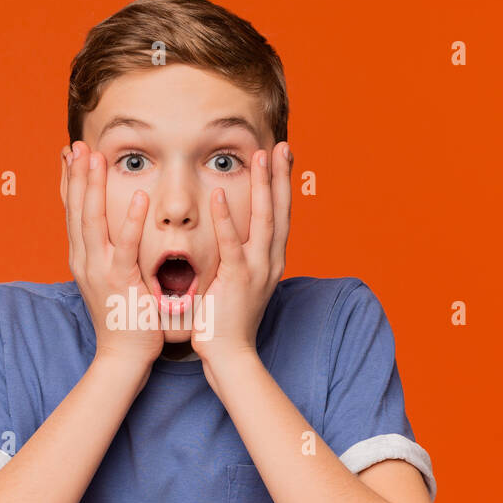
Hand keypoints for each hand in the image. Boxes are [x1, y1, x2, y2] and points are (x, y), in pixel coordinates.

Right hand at [62, 140, 162, 367]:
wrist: (123, 356)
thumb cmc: (125, 319)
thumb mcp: (111, 281)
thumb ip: (110, 255)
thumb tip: (112, 235)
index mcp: (83, 259)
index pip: (72, 213)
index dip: (69, 182)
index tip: (69, 155)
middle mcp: (85, 261)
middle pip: (76, 209)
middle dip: (75, 175)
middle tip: (76, 145)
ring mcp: (100, 271)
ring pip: (92, 221)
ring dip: (93, 187)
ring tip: (95, 158)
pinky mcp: (121, 283)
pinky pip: (126, 247)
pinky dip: (131, 221)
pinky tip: (137, 197)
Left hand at [192, 142, 291, 367]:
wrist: (229, 355)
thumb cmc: (227, 321)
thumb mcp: (239, 284)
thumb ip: (239, 260)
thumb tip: (235, 242)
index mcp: (270, 261)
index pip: (280, 215)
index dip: (281, 185)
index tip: (280, 158)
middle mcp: (270, 261)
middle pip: (280, 210)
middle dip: (281, 176)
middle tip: (282, 146)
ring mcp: (257, 270)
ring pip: (264, 220)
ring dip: (262, 186)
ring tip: (259, 157)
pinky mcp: (238, 280)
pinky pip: (232, 244)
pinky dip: (227, 218)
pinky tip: (220, 194)